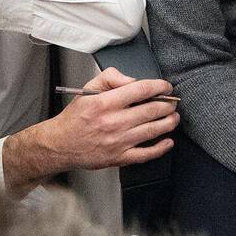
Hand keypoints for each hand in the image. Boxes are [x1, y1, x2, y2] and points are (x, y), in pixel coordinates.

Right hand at [4, 67, 177, 189]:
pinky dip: (160, 148)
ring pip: (152, 130)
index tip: (166, 87)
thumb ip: (111, 78)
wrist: (60, 144)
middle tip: (173, 102)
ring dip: (168, 123)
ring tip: (174, 117)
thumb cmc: (76, 117)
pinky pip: (145, 154)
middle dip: (168, 105)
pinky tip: (168, 141)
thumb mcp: (88, 89)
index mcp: (105, 103)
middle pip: (151, 110)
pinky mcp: (119, 158)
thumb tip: (134, 81)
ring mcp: (118, 142)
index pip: (141, 90)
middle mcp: (113, 122)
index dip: (159, 87)